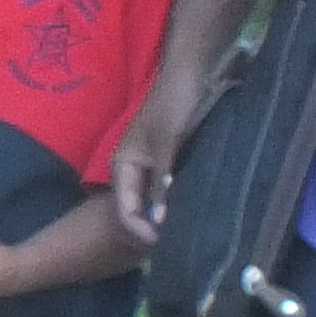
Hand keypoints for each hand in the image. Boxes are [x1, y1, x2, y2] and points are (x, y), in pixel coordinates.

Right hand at [110, 65, 208, 244]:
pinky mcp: (170, 160)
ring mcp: (152, 164)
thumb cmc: (174, 105)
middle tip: (175, 244)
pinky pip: (168, 189)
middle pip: (136, 209)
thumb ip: (161, 183)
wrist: (192, 72)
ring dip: (166, 217)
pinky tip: (192, 210)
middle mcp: (133, 168)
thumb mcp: (167, 146)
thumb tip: (158, 222)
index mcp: (123, 164)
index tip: (162, 243)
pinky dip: (176, 202)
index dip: (139, 229)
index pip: (124, 209)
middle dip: (152, 228)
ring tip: (184, 232)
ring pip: (154, 201)